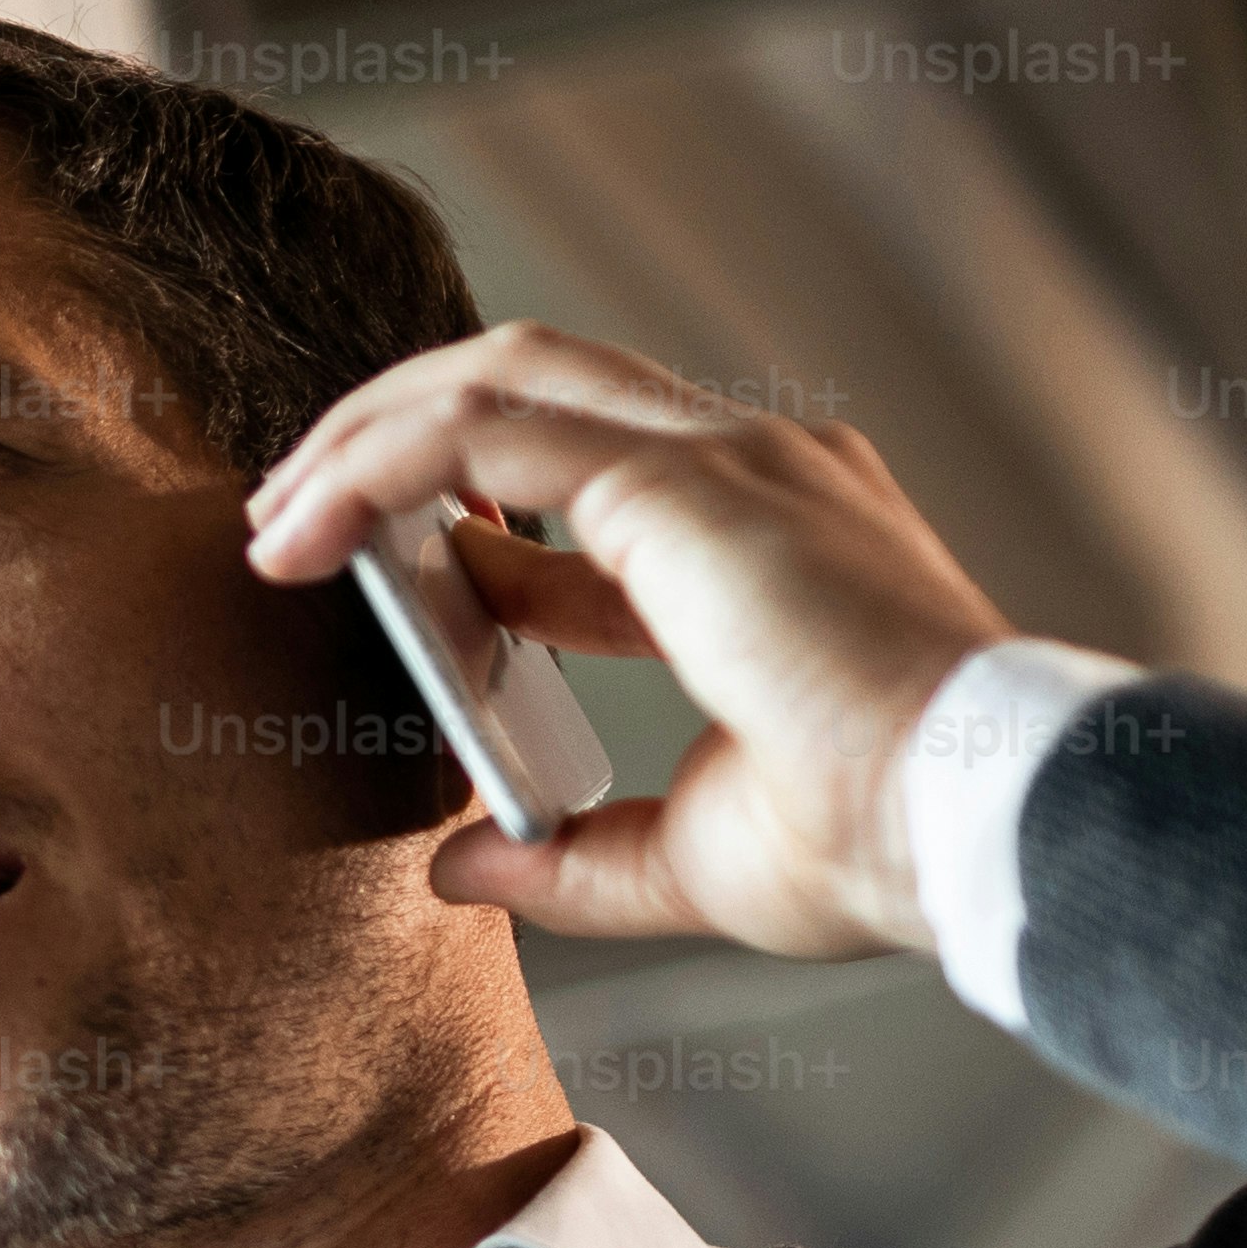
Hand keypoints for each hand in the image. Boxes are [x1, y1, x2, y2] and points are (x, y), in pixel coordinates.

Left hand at [241, 324, 1021, 958]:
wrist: (970, 825)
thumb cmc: (877, 844)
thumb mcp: (688, 862)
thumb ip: (570, 858)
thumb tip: (458, 868)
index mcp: (761, 540)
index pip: (586, 485)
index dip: (466, 525)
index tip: (369, 578)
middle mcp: (748, 469)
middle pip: (533, 389)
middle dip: (395, 438)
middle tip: (291, 520)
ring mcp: (723, 456)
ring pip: (499, 379)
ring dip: (368, 435)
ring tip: (276, 518)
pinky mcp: (680, 481)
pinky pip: (483, 429)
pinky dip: (380, 461)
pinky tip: (305, 529)